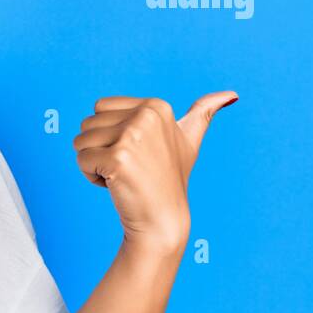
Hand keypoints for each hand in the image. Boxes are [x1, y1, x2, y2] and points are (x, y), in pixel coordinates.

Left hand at [73, 92, 237, 256]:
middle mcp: (146, 115)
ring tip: (122, 175)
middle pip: (87, 123)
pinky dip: (91, 177)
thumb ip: (203, 114)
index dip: (109, 133)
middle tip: (128, 167)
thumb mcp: (189, 141)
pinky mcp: (118, 158)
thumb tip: (232, 94)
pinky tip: (115, 186)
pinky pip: (81, 160)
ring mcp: (133, 136)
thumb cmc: (170, 179)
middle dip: (98, 148)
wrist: (163, 219)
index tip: (135, 152)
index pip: (99, 107)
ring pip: (80, 141)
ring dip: (93, 163)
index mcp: (156, 105)